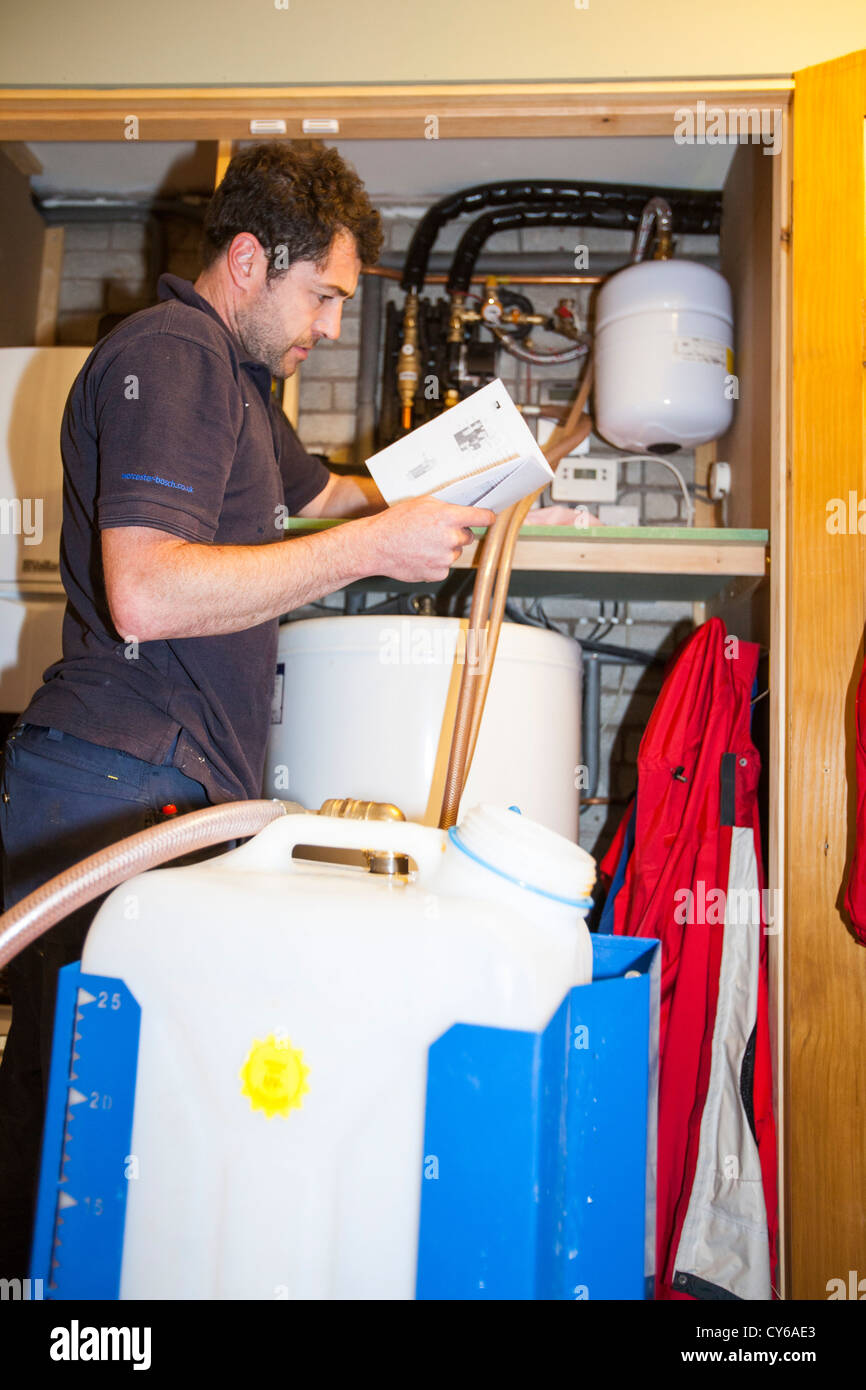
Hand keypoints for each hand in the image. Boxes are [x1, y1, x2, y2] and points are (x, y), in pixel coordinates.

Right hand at [362, 496, 495, 581]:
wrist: (376, 546)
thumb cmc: (395, 523)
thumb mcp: (421, 502)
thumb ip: (445, 506)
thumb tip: (462, 509)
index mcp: (448, 517)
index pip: (481, 517)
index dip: (488, 517)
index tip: (490, 518)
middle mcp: (450, 537)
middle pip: (468, 536)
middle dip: (457, 533)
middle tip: (437, 531)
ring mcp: (445, 557)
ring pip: (456, 552)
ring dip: (446, 548)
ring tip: (423, 544)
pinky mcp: (438, 572)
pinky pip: (445, 566)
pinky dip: (436, 562)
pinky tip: (421, 555)